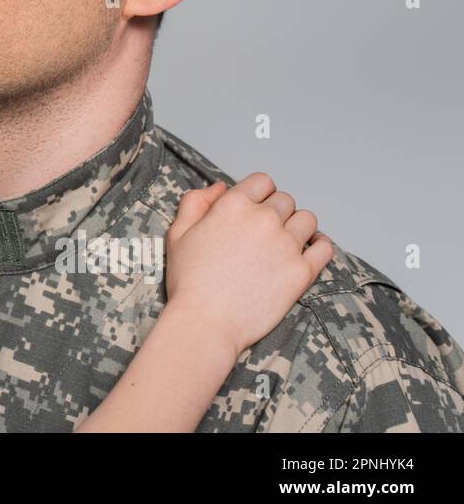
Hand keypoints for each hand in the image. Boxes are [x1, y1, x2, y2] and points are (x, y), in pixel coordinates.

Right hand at [163, 172, 333, 361]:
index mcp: (233, 205)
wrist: (205, 321)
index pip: (262, 181)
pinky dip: (319, 246)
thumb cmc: (189, 280)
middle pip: (285, 200)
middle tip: (264, 232)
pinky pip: (325, 248)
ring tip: (285, 242)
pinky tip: (308, 251)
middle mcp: (263, 219)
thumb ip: (196, 202)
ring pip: (307, 219)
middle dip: (276, 211)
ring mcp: (286, 245)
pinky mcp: (302, 272)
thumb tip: (220, 188)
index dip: (258, 193)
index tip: (254, 208)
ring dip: (298, 226)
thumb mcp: (178, 233)